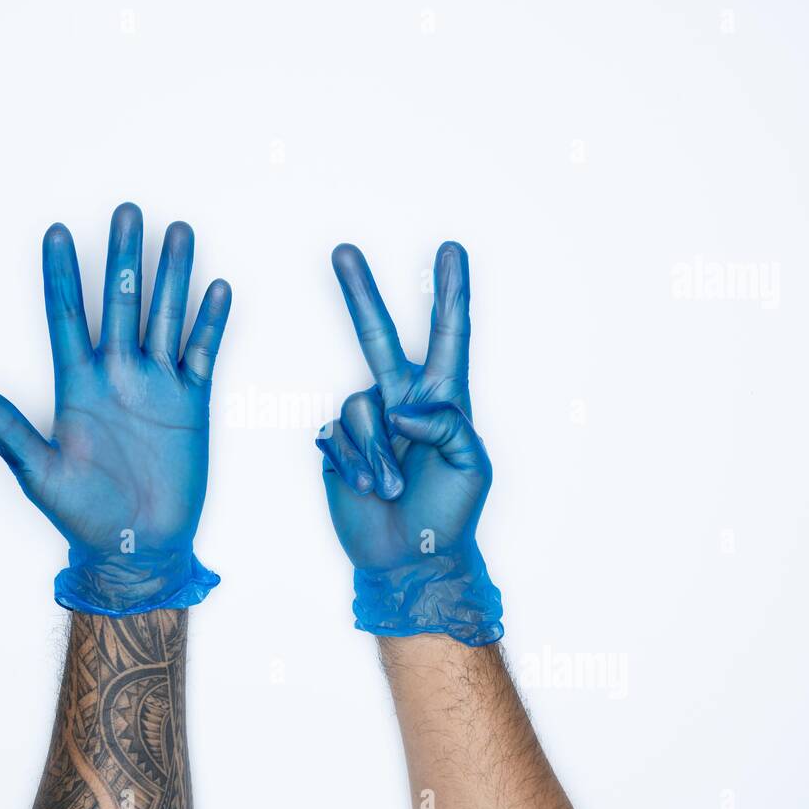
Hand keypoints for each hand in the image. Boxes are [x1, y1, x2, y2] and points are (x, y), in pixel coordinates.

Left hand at [0, 203, 231, 614]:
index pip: (67, 317)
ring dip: (173, 277)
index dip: (62, 275)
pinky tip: (217, 289)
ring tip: (179, 232)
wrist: (140, 547)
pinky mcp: (191, 404)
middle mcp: (117, 376)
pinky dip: (211, 323)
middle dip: (125, 257)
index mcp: (77, 387)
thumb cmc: (84, 516)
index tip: (55, 231)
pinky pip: (203, 354)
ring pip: (166, 318)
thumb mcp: (39, 474)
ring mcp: (156, 387)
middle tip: (128, 210)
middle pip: (121, 303)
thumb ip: (6, 430)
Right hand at [317, 242, 501, 645]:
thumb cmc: (450, 513)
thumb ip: (446, 423)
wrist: (408, 558)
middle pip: (378, 336)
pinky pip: (337, 437)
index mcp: (444, 400)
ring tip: (389, 485)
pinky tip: (368, 486)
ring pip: (357, 407)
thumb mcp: (472, 466)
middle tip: (343, 250)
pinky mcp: (339, 445)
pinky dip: (354, 464)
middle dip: (360, 292)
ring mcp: (368, 422)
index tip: (450, 250)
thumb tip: (399, 405)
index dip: (449, 293)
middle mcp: (402, 401)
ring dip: (375, 452)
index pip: (449, 336)